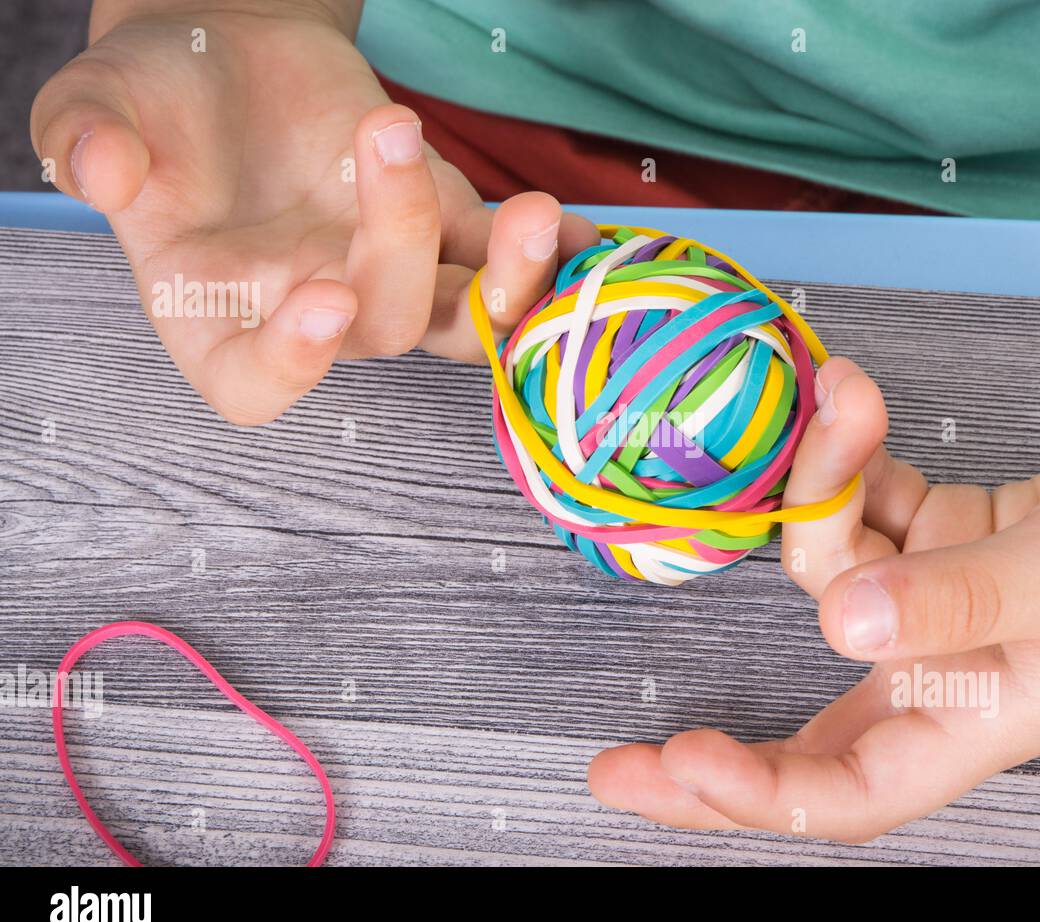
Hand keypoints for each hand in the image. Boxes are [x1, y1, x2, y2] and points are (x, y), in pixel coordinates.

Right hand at [31, 0, 595, 423]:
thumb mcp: (96, 108)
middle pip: (384, 327)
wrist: (228, 56)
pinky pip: (508, 263)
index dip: (296, 362)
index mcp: (217, 318)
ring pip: (465, 317)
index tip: (324, 295)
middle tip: (384, 133)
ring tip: (533, 213)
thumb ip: (85, 140)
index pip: (258, 385)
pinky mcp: (448, 231)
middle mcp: (317, 315)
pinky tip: (592, 233)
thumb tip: (100, 167)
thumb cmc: (152, 101)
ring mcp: (393, 279)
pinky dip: (556, 255)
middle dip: (400, 242)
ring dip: (512, 281)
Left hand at [589, 252, 1039, 842]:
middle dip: (715, 750)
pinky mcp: (939, 541)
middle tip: (617, 757)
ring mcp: (932, 606)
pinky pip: (863, 509)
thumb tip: (842, 628)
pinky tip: (853, 402)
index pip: (850, 796)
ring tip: (845, 396)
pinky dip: (849, 460)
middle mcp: (939, 675)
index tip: (675, 762)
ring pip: (830, 569)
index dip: (756, 795)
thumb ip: (958, 601)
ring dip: (820, 485)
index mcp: (974, 718)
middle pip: (804, 738)